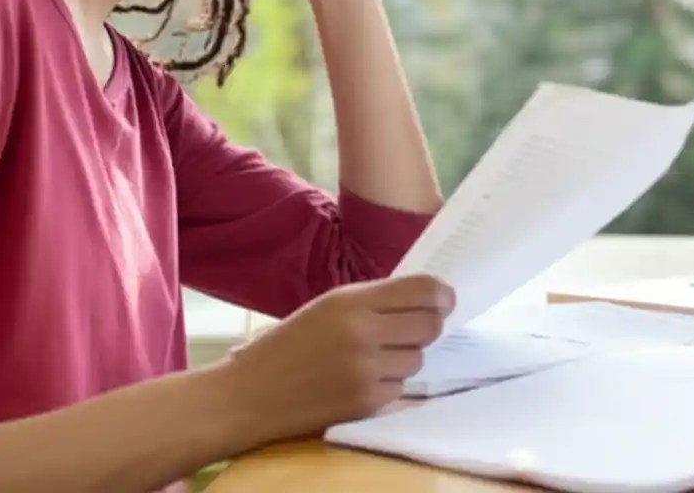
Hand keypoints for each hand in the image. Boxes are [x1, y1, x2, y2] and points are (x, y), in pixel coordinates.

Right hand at [219, 275, 454, 445]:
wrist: (248, 395)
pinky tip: (362, 380)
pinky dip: (389, 383)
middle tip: (413, 329)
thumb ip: (374, 301)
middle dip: (429, 326)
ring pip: (418, 359)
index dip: (443, 295)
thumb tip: (427, 299)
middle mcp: (363, 333)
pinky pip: (401, 388)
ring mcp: (366, 370)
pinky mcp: (365, 402)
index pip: (424, 290)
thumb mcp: (326, 307)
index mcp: (351, 301)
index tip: (445, 299)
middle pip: (430, 325)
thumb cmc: (287, 346)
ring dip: (406, 357)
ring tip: (375, 358)